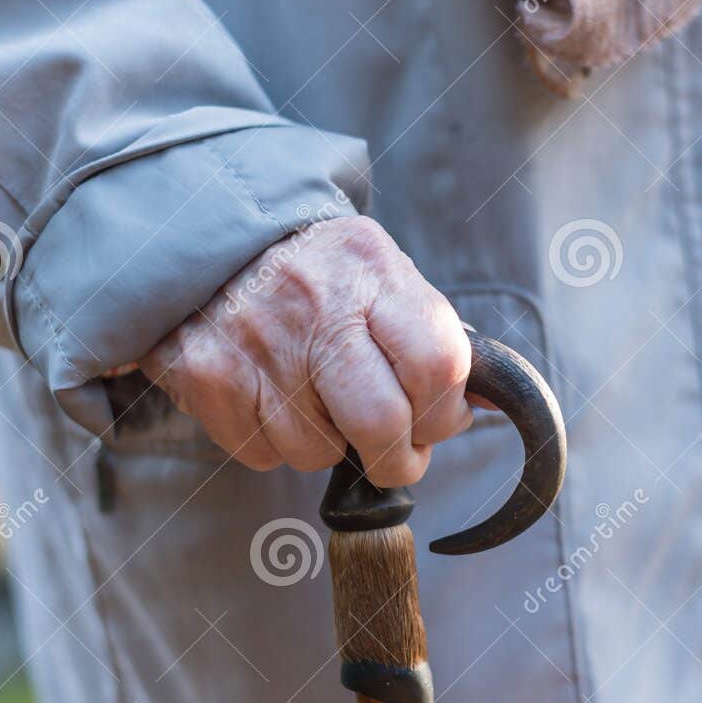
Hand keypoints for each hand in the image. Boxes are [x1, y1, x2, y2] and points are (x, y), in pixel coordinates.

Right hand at [138, 216, 472, 487]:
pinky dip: (276, 441)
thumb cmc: (322, 276)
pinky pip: (264, 455)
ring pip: (318, 452)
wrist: (216, 242)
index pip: (436, 364)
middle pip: (380, 423)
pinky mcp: (207, 376)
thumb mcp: (384, 278)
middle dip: (397, 460)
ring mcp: (255, 343)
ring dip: (329, 445)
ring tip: (314, 396)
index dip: (445, 414)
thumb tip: (494, 405)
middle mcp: (313, 303)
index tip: (439, 422)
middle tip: (394, 455)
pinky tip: (271, 396)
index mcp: (372, 271)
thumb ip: (435, 339)